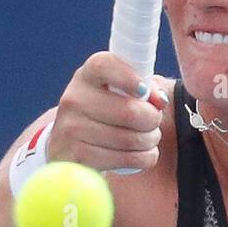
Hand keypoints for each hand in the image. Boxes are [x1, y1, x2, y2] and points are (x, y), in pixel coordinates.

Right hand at [48, 53, 167, 171]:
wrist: (68, 139)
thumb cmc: (107, 107)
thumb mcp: (121, 89)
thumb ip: (145, 87)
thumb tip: (159, 101)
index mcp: (87, 75)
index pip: (104, 66)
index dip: (128, 76)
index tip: (143, 90)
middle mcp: (74, 99)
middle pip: (128, 112)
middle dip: (152, 120)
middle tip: (155, 122)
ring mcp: (71, 129)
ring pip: (129, 140)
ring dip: (150, 140)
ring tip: (150, 138)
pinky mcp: (76, 157)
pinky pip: (123, 160)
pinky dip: (143, 158)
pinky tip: (143, 153)